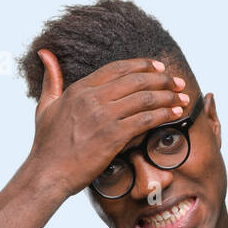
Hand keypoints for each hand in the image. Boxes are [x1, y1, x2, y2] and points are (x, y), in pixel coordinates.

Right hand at [25, 49, 187, 196]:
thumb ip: (51, 79)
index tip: (158, 67)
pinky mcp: (113, 136)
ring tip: (182, 97)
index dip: (142, 65)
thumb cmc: (46, 145)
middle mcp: (92, 98)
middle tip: (177, 82)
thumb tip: (45, 53)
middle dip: (162, 79)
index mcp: (79, 89)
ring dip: (168, 96)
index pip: (117, 68)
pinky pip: (146, 120)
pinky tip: (174, 114)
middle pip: (136, 80)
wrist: (48, 174)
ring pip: (145, 98)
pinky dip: (164, 114)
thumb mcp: (45, 106)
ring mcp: (103, 117)